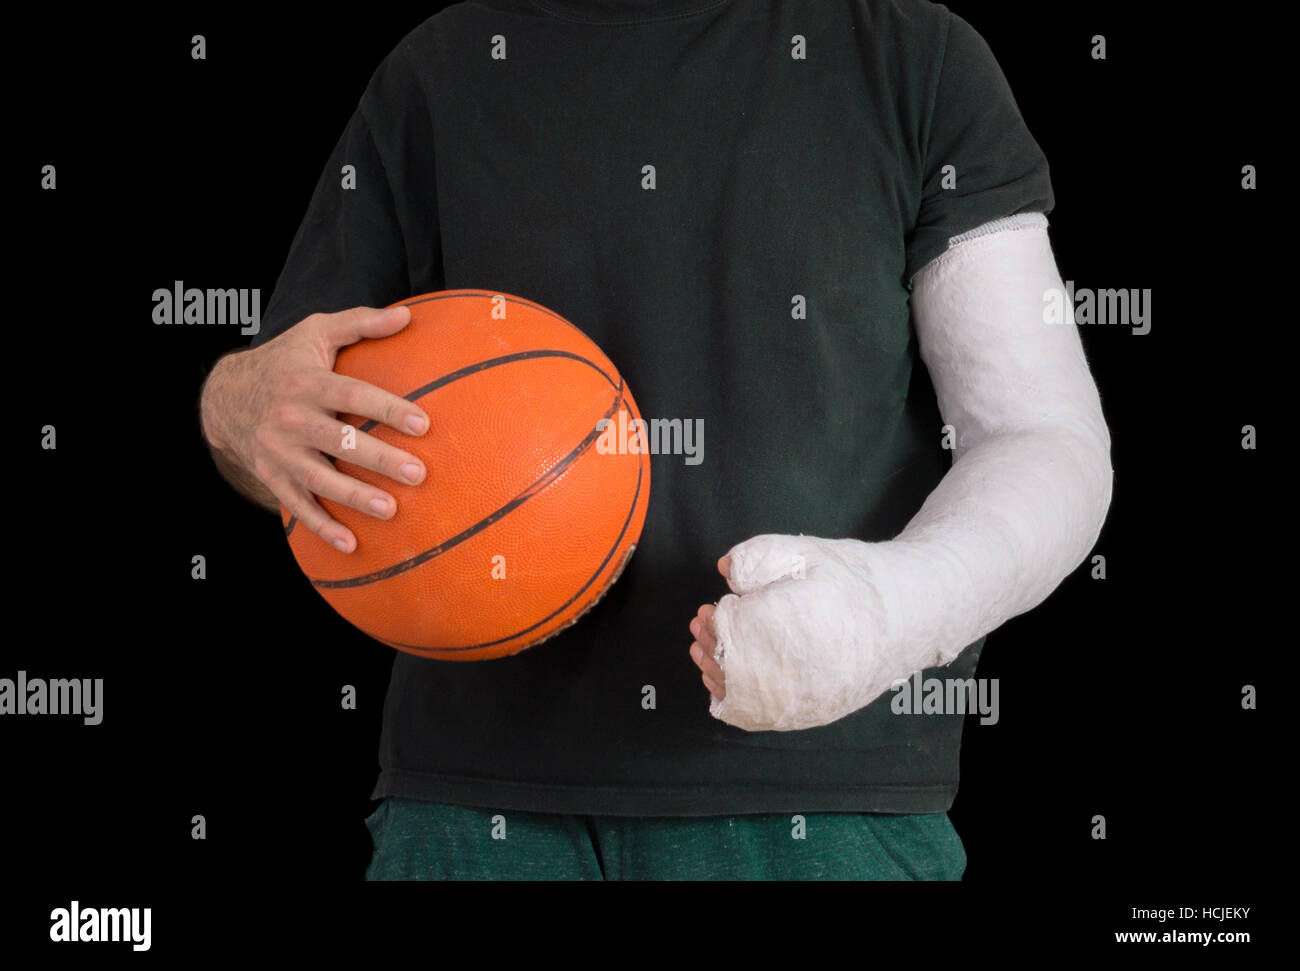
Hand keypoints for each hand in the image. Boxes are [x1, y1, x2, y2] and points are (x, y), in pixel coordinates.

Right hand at [200, 305, 429, 552]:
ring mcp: (279, 452)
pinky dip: (322, 527)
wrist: (225, 396)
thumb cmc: (287, 360)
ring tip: (391, 510)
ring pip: (320, 479)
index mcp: (307, 382)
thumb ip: (360, 323)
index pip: (351, 394)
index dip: (386, 408)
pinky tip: (351, 544)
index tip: (422, 423)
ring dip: (355, 497)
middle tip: (418, 474)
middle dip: (379, 459)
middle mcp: (291, 418)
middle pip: (339, 441)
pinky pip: (298, 506)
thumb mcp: (315, 331)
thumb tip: (407, 316)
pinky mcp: (273, 476)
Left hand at [695, 534, 955, 731]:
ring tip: (709, 649)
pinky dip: (735, 697)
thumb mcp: (802, 552)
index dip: (714, 615)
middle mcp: (784, 672)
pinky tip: (729, 678)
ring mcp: (797, 700)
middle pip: (724, 663)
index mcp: (777, 626)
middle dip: (708, 641)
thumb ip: (755, 556)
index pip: (723, 628)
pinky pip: (755, 716)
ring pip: (736, 694)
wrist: (906, 617)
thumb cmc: (853, 580)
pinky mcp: (807, 716)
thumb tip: (723, 570)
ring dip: (715, 670)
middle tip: (703, 622)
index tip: (715, 605)